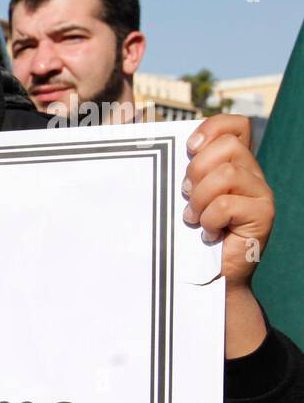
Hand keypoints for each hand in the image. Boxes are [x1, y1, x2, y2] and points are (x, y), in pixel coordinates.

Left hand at [182, 116, 271, 356]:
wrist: (205, 277)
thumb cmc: (186, 235)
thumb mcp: (178, 196)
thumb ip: (173, 168)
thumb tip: (140, 129)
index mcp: (234, 165)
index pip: (235, 125)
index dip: (212, 129)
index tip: (189, 150)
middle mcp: (252, 175)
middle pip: (227, 146)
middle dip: (197, 171)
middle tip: (188, 197)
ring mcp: (261, 194)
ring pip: (225, 174)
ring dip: (201, 199)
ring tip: (196, 218)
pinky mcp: (263, 215)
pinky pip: (227, 203)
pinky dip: (209, 219)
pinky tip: (208, 233)